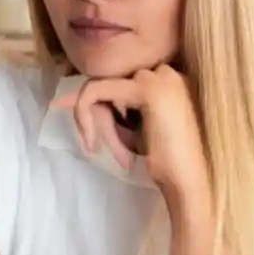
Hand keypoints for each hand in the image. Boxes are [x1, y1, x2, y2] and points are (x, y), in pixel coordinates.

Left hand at [51, 65, 208, 201]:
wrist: (187, 183)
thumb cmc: (165, 163)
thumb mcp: (134, 129)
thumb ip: (113, 111)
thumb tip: (66, 98)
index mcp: (167, 80)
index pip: (119, 82)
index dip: (97, 102)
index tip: (73, 116)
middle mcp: (165, 71)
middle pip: (110, 84)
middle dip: (100, 119)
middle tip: (99, 147)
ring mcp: (159, 77)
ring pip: (101, 88)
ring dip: (100, 125)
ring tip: (119, 155)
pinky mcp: (147, 89)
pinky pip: (95, 92)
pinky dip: (85, 114)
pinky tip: (93, 142)